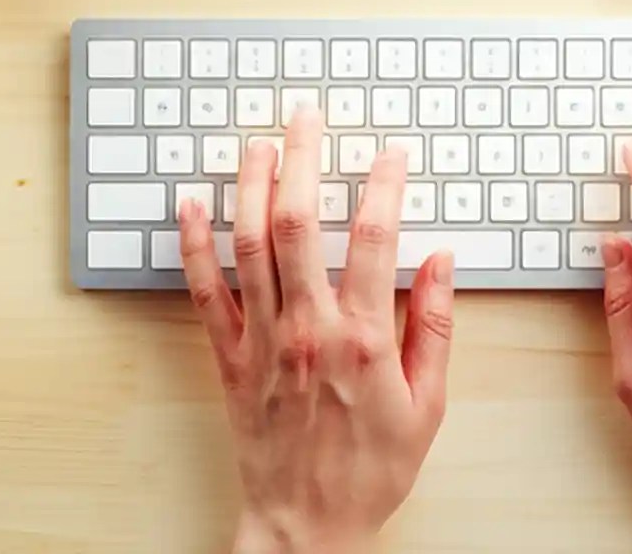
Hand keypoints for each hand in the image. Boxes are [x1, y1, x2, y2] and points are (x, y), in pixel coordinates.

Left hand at [178, 107, 454, 553]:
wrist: (307, 524)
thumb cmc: (371, 470)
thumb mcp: (428, 404)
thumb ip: (435, 327)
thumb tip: (440, 262)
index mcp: (364, 338)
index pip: (377, 239)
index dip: (384, 185)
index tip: (391, 155)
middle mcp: (308, 329)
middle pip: (302, 224)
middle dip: (305, 161)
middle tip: (307, 118)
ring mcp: (263, 340)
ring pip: (251, 244)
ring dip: (252, 186)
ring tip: (259, 144)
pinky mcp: (229, 357)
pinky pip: (205, 291)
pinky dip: (194, 245)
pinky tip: (191, 206)